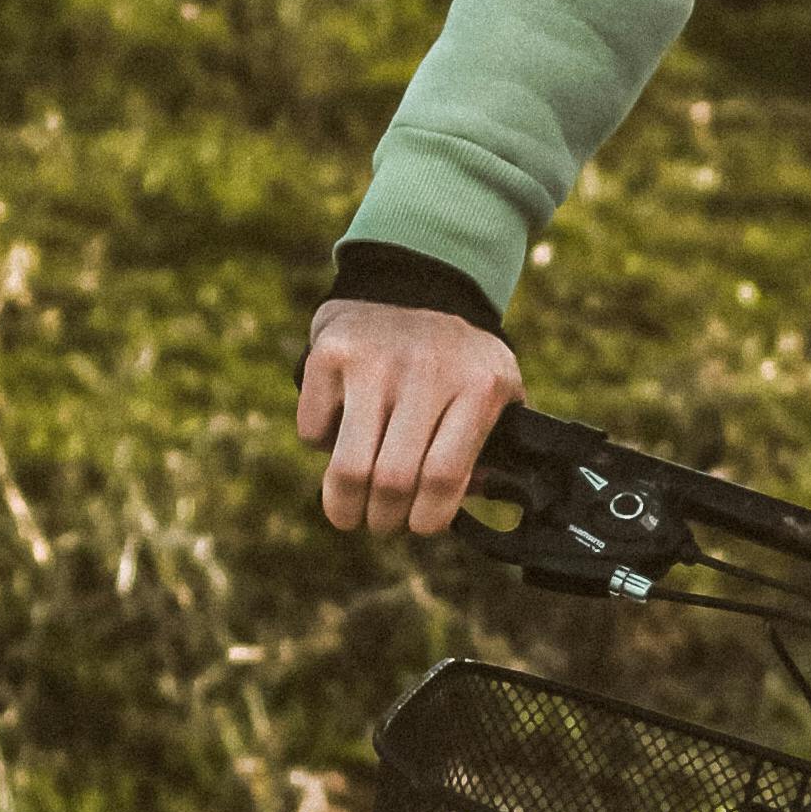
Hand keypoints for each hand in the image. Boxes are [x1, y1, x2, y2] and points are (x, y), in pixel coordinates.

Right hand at [297, 299, 523, 537]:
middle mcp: (426, 373)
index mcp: (478, 388)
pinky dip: (322, 448)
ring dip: (344, 506)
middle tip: (382, 523)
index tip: (418, 526)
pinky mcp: (330, 355)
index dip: (426, 518)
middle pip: (391, 479)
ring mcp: (373, 362)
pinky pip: (313, 432)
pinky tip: (341, 435)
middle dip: (383, 520)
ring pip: (347, 466)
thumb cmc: (459, 360)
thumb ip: (492, 448)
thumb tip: (465, 506)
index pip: (443, 476)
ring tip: (350, 513)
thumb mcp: (497, 392)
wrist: (413, 285)